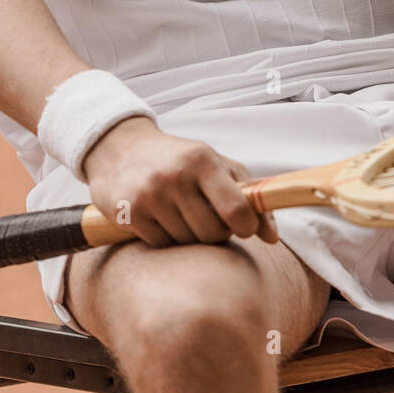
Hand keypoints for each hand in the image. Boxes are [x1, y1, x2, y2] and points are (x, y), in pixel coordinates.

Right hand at [82, 115, 279, 248]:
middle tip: (208, 218)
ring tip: (183, 215)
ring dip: (190, 236)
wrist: (121, 147)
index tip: (242, 227)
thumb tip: (272, 237)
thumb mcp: (217, 165)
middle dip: (216, 232)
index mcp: (203, 160)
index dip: (246, 227)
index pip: (237, 209)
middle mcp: (176, 176)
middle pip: (212, 234)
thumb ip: (250, 196)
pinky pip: (162, 245)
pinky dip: (166, 238)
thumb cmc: (179, 159)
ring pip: (187, 242)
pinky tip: (161, 219)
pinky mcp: (129, 213)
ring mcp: (150, 195)